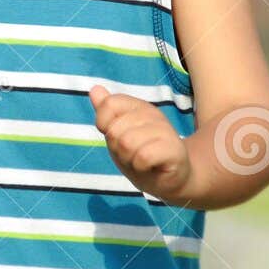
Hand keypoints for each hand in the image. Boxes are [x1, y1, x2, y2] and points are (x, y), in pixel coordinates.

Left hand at [89, 85, 191, 200]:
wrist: (170, 180)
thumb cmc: (141, 156)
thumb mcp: (118, 134)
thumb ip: (106, 111)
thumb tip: (94, 88)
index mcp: (138, 106)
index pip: (110, 104)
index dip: (104, 124)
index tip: (117, 137)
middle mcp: (153, 114)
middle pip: (115, 130)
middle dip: (117, 149)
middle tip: (132, 155)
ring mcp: (166, 131)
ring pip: (127, 143)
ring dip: (128, 159)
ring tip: (141, 161)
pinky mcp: (175, 150)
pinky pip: (143, 156)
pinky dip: (140, 166)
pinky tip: (150, 167)